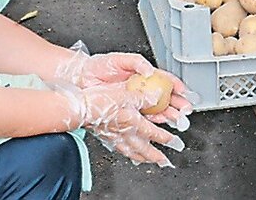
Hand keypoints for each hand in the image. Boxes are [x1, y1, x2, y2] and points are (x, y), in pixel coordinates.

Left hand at [55, 45, 196, 127]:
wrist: (81, 78)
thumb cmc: (99, 66)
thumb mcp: (120, 59)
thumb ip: (137, 63)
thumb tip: (150, 72)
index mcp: (142, 74)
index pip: (164, 80)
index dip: (177, 86)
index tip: (185, 93)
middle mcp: (140, 88)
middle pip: (164, 97)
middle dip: (177, 104)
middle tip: (186, 110)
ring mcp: (134, 100)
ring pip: (156, 109)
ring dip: (167, 115)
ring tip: (176, 120)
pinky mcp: (125, 110)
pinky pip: (142, 117)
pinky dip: (152, 121)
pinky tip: (159, 124)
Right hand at [58, 82, 183, 166]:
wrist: (81, 108)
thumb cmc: (100, 101)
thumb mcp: (127, 94)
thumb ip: (144, 97)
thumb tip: (158, 96)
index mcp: (133, 123)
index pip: (153, 134)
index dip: (165, 138)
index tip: (174, 142)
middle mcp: (125, 133)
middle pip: (144, 149)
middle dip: (155, 156)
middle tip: (164, 161)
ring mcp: (115, 138)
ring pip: (132, 152)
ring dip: (142, 157)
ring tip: (147, 161)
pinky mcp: (106, 138)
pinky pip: (120, 150)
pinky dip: (127, 153)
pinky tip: (127, 153)